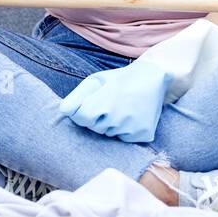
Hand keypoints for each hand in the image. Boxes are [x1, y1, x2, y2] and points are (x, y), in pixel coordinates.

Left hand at [58, 60, 172, 142]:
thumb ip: (76, 97)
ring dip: (111, 124)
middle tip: (111, 103)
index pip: (80, 118)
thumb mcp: (96, 80)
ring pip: (109, 134)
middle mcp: (118, 118)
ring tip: (122, 108)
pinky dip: (125, 130)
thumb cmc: (120, 79)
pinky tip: (132, 115)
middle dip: (98, 118)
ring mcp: (132, 128)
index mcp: (103, 102)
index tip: (93, 102)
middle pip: (95, 128)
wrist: (154, 77)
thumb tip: (63, 112)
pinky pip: (124, 139)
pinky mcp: (143, 135)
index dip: (84, 110)